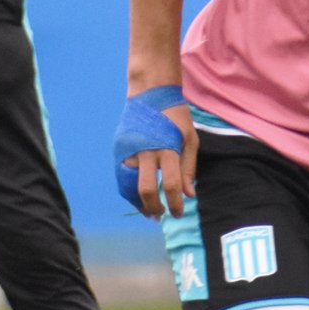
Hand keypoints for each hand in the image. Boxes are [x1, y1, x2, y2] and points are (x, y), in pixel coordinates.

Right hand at [115, 85, 195, 217]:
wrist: (149, 94)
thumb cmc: (174, 117)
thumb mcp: (190, 139)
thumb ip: (189, 168)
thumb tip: (189, 195)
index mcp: (167, 149)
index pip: (171, 184)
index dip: (175, 203)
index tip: (178, 214)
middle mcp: (146, 152)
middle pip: (146, 189)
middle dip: (154, 208)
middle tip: (161, 215)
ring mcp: (129, 151)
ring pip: (128, 186)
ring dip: (137, 203)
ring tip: (148, 212)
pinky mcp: (119, 150)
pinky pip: (121, 177)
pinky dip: (128, 191)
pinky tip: (137, 197)